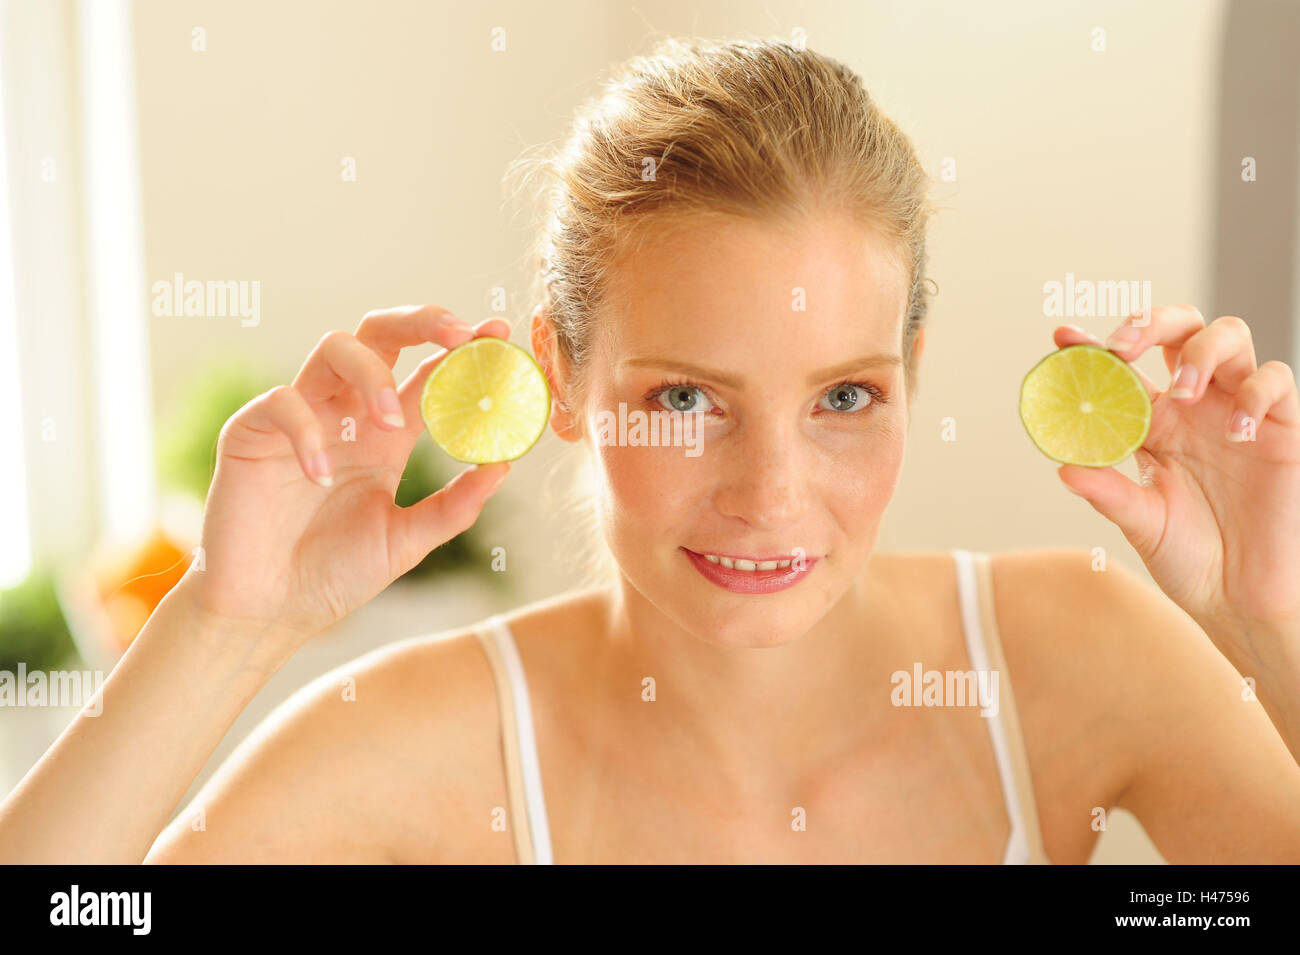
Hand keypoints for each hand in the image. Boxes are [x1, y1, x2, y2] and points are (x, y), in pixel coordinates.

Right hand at [180, 305, 512, 640]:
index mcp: (387, 432)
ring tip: (393, 424)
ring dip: (373, 374)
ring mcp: (301, 417)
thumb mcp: (407, 542)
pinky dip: (307, 431)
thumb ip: (454, 507)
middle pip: (380, 333)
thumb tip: (505, 465)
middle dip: (421, 321)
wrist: (270, 612)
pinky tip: (322, 477)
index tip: (498, 332)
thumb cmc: (335, 574)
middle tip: (460, 335)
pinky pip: (281, 403)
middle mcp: (346, 413)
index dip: (462, 348)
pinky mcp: (251, 433)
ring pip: (334, 347)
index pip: (427, 371)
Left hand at [1054, 306, 1299, 642]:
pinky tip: (1238, 430)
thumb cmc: (1190, 559)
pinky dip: (1255, 391)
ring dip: (1200, 350)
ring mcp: (1237, 411)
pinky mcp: (1281, 428)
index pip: (1122, 371)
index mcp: (1152, 424)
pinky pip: (1276, 380)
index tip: (1060, 337)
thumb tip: (1064, 468)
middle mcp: (1194, 409)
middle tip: (1123, 349)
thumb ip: (1109, 493)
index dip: (1092, 348)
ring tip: (1183, 391)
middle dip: (1150, 323)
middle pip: (1178, 330)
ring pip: (1229, 337)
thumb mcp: (1141, 524)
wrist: (1242, 598)